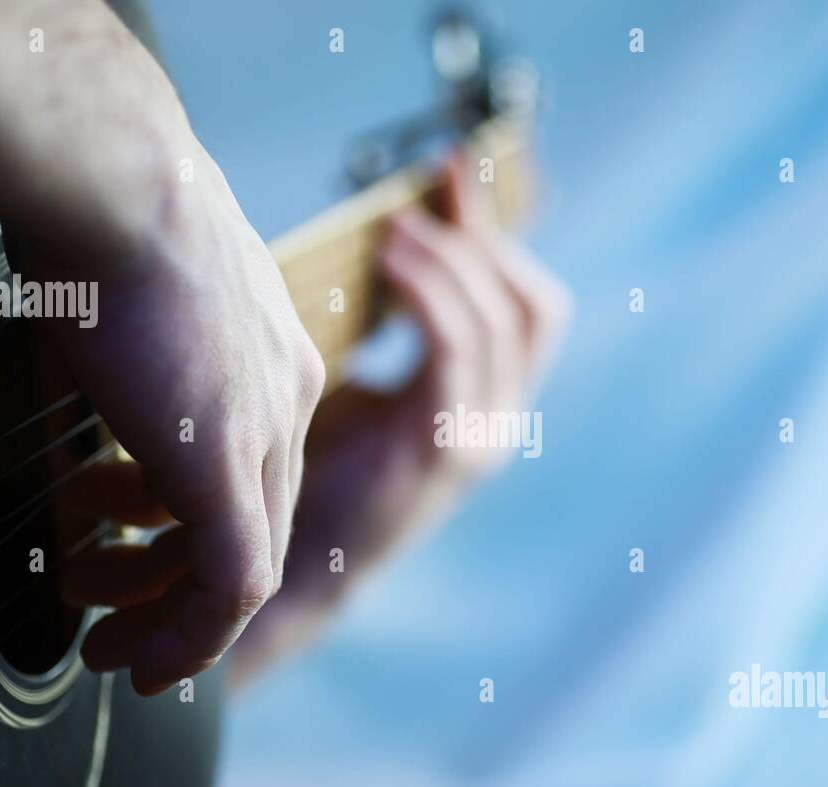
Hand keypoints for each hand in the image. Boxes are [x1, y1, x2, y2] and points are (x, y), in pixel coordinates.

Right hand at [51, 145, 324, 694]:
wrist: (122, 182)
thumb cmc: (111, 216)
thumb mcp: (140, 293)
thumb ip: (139, 354)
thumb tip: (92, 373)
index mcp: (272, 360)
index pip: (257, 472)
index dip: (201, 527)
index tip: (140, 555)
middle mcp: (285, 400)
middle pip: (253, 522)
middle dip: (177, 581)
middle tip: (110, 610)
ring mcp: (262, 434)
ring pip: (243, 562)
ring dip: (168, 612)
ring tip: (102, 630)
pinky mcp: (226, 464)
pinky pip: (233, 579)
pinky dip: (193, 631)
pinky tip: (148, 659)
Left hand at [229, 154, 572, 679]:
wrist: (296, 570)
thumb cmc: (315, 471)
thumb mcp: (363, 388)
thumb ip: (391, 333)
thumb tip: (381, 243)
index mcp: (485, 406)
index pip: (526, 306)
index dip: (498, 236)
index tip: (452, 175)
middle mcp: (498, 421)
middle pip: (531, 307)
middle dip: (484, 238)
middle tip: (431, 188)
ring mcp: (478, 438)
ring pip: (500, 322)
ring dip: (450, 261)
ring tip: (394, 229)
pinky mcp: (442, 450)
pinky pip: (457, 351)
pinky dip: (429, 296)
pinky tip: (386, 267)